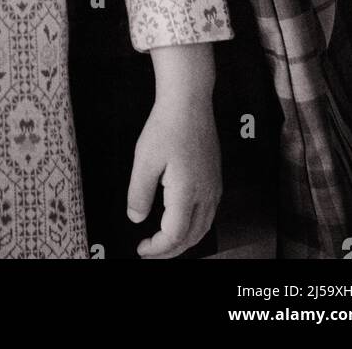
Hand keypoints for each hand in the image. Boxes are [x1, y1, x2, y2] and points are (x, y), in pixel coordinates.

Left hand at [126, 96, 221, 258]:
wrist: (189, 101)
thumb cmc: (168, 124)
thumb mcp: (144, 159)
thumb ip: (138, 193)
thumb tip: (136, 217)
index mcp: (188, 192)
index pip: (174, 235)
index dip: (157, 248)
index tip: (141, 249)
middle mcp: (206, 194)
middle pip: (192, 237)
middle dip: (170, 250)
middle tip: (150, 251)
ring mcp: (214, 187)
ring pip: (203, 227)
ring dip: (183, 241)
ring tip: (164, 242)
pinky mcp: (215, 179)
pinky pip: (208, 213)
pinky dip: (194, 226)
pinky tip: (181, 220)